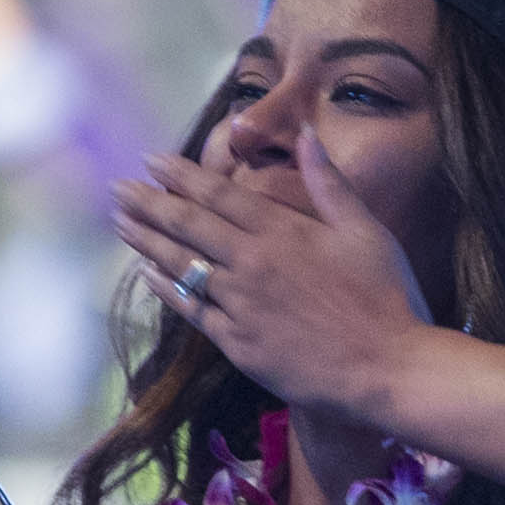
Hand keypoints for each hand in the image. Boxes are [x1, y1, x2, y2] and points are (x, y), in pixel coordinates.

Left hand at [110, 129, 430, 421]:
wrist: (386, 370)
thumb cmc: (386, 298)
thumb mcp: (366, 231)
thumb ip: (329, 183)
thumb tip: (306, 134)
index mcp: (281, 231)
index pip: (217, 194)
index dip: (179, 176)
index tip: (150, 161)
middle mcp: (251, 263)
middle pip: (187, 226)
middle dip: (148, 204)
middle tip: (118, 189)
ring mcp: (240, 305)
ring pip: (181, 266)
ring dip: (146, 242)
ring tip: (120, 224)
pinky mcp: (237, 344)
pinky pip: (191, 311)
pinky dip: (166, 290)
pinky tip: (148, 275)